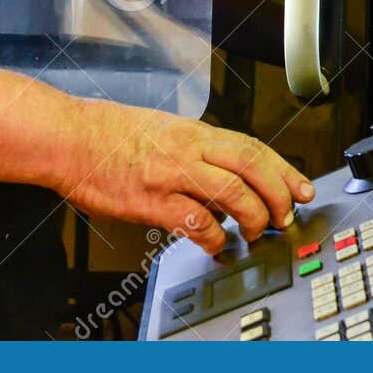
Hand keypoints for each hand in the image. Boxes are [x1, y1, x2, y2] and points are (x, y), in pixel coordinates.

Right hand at [51, 101, 315, 254]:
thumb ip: (197, 148)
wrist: (69, 137)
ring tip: (257, 231)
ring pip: (231, 192)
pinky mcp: (151, 200)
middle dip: (279, 193)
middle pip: (252, 166)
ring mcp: (171, 173)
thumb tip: (228, 171)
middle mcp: (189, 148)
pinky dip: (213, 236)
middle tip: (287, 216)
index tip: (303, 188)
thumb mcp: (164, 129)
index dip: (285, 169)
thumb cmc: (110, 134)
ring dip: (253, 215)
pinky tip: (215, 244)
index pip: (253, 147)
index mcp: (195, 132)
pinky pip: (194, 221)